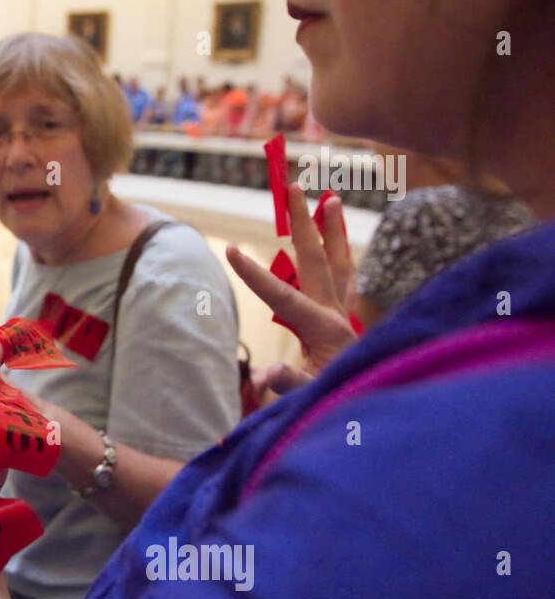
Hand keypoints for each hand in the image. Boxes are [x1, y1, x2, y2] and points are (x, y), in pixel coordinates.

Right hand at [226, 182, 359, 386]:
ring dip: (331, 228)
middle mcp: (334, 313)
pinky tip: (337, 239)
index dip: (253, 273)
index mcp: (320, 328)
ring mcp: (342, 313)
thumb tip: (263, 376)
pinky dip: (342, 253)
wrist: (369, 411)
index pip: (280, 295)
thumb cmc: (334, 402)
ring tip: (329, 197)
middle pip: (315, 259)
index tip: (230, 249)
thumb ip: (287, 381)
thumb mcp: (307, 396)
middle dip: (301, 222)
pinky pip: (346, 276)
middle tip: (292, 187)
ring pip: (337, 261)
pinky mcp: (346, 319)